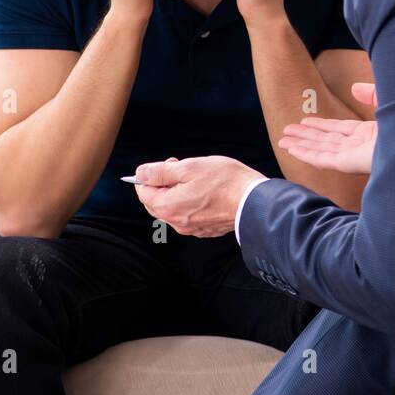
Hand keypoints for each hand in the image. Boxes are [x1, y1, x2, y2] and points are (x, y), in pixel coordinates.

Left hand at [132, 155, 262, 237]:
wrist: (254, 201)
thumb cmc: (224, 181)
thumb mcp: (189, 167)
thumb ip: (160, 171)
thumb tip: (140, 173)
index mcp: (167, 206)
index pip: (143, 191)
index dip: (151, 175)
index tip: (170, 164)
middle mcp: (176, 222)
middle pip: (156, 202)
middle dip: (164, 185)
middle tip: (183, 169)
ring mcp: (191, 228)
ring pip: (173, 209)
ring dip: (178, 194)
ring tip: (199, 180)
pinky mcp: (205, 230)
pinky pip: (189, 216)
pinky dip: (191, 204)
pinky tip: (207, 193)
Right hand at [278, 83, 377, 174]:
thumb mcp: (389, 101)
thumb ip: (371, 94)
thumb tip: (354, 88)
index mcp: (371, 134)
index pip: (341, 129)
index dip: (322, 125)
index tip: (306, 121)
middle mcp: (361, 146)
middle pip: (327, 141)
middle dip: (306, 137)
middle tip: (286, 132)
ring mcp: (355, 156)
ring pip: (322, 150)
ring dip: (301, 146)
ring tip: (282, 142)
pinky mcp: (350, 164)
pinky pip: (324, 159)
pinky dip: (307, 155)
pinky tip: (293, 150)